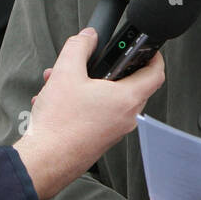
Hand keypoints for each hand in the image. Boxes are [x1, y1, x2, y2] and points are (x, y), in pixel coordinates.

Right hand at [13, 28, 164, 199]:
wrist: (44, 162)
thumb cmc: (58, 126)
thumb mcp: (66, 73)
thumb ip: (79, 46)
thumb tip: (88, 37)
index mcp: (127, 98)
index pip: (156, 73)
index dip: (153, 56)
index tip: (145, 48)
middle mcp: (126, 117)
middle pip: (129, 84)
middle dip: (105, 69)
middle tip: (89, 63)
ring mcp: (115, 131)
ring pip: (109, 98)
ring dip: (88, 85)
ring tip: (61, 81)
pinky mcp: (101, 140)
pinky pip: (99, 113)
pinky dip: (83, 102)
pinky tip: (58, 100)